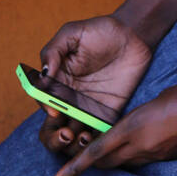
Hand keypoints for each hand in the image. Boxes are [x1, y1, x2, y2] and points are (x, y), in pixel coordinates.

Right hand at [36, 14, 152, 160]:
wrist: (134, 35)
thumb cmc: (101, 30)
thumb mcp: (72, 33)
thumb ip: (53, 51)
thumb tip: (43, 76)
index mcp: (57, 80)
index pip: (42, 102)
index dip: (45, 110)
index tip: (55, 111)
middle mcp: (69, 98)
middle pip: (52, 128)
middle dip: (54, 138)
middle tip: (65, 134)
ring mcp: (88, 108)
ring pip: (72, 137)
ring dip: (72, 145)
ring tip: (81, 138)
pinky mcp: (106, 114)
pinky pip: (96, 134)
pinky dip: (93, 143)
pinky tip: (94, 138)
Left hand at [52, 71, 176, 175]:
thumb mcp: (153, 100)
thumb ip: (135, 116)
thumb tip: (124, 128)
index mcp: (135, 127)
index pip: (98, 151)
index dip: (77, 165)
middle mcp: (143, 146)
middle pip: (107, 161)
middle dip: (91, 160)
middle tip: (77, 156)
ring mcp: (156, 154)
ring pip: (123, 162)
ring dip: (111, 157)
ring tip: (102, 147)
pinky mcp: (167, 156)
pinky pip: (140, 159)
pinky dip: (131, 154)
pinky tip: (134, 143)